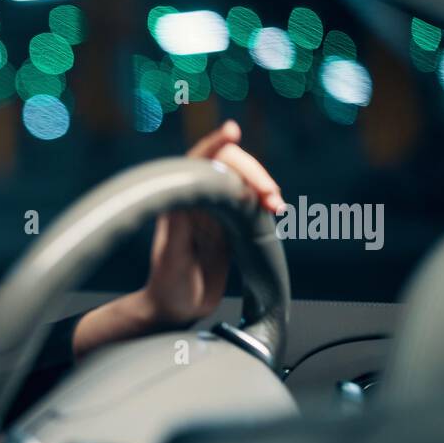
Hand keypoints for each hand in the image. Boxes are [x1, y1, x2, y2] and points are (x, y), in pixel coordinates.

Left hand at [143, 120, 284, 325]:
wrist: (176, 311)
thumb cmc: (167, 286)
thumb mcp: (171, 256)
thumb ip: (180, 226)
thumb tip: (189, 193)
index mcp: (181, 201)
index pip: (198, 160)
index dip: (215, 143)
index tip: (232, 131)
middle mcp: (200, 201)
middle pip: (231, 169)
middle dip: (253, 174)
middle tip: (270, 195)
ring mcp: (217, 214)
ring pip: (245, 185)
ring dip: (264, 188)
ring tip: (276, 205)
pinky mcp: (232, 229)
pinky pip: (253, 206)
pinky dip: (266, 204)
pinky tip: (275, 210)